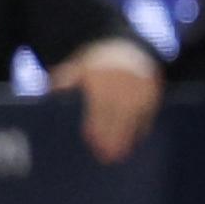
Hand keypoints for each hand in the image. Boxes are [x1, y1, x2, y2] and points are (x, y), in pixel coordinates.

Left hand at [68, 44, 160, 162]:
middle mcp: (122, 84)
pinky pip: (147, 115)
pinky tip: (134, 142)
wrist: (130, 44)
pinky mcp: (152, 94)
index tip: (91, 141)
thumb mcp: (79, 63)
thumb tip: (51, 89)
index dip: (95, 125)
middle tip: (106, 159)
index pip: (98, 106)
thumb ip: (66, 77)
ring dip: (127, 138)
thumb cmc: (98, 61)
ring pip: (133, 119)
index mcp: (101, 77)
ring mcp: (139, 89)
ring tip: (120, 156)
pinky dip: (141, 129)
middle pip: (116, 116)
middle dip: (111, 138)